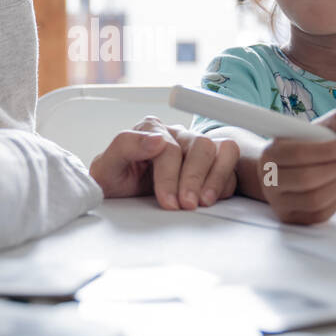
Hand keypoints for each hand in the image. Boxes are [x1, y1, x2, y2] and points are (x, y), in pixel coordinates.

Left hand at [89, 115, 239, 209]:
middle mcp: (177, 135)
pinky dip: (224, 183)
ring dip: (215, 177)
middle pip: (200, 145)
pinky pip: (230, 165)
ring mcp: (195, 148)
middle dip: (194, 178)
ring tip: (203, 202)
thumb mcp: (106, 167)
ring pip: (221, 149)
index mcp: (151, 130)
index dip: (169, 176)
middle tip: (186, 205)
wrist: (118, 197)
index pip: (169, 146)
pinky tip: (209, 199)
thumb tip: (156, 140)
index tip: (168, 201)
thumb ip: (125, 146)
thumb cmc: (113, 180)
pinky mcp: (210, 164)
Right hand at [258, 110, 335, 223]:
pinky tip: (330, 189)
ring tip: (335, 176)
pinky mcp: (289, 218)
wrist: (280, 173)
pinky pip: (319, 215)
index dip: (327, 150)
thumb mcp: (313, 129)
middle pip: (306, 178)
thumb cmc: (300, 149)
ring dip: (335, 185)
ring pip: (314, 200)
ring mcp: (277, 202)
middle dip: (332, 169)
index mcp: (270, 153)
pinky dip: (333, 201)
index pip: (298, 154)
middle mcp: (268, 179)